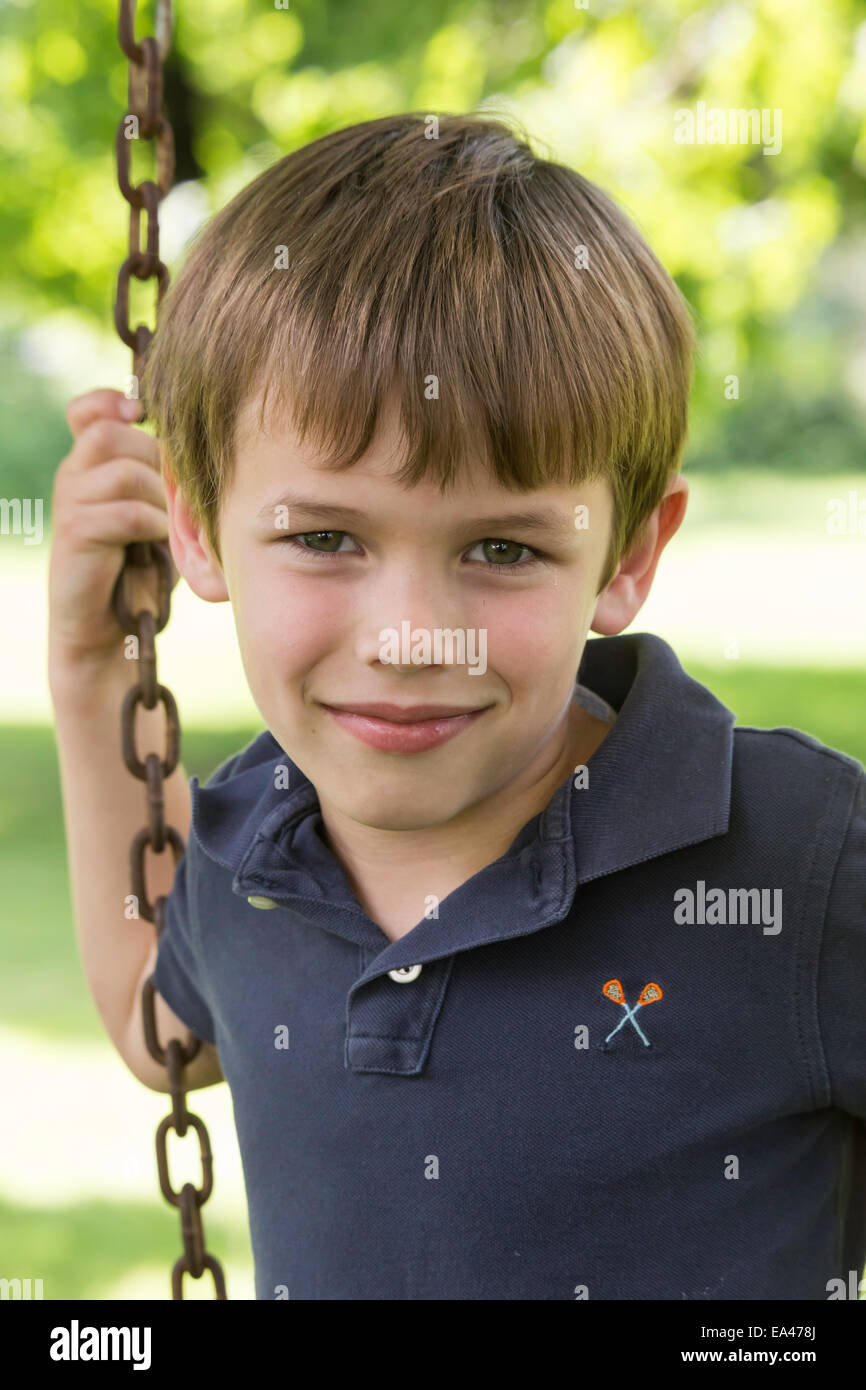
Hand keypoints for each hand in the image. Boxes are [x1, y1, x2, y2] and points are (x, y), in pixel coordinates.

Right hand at [48, 388, 179, 673]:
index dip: (109, 400)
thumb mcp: (158, 517)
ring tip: (167, 528)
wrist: (109, 631)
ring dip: (159, 497)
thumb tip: (210, 450)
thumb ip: (167, 483)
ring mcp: (69, 504)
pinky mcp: (75, 536)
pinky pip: (126, 514)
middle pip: (112, 435)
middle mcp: (73, 477)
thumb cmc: (142, 572)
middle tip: (172, 499)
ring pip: (122, 471)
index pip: (86, 411)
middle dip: (154, 460)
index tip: (140, 410)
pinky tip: (159, 546)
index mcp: (91, 466)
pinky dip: (154, 527)